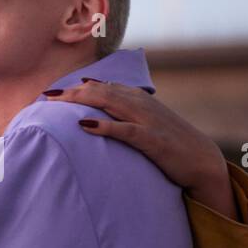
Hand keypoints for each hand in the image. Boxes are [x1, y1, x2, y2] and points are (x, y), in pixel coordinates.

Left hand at [44, 79, 236, 218]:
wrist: (201, 160)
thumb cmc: (170, 143)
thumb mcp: (147, 124)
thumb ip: (125, 114)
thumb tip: (98, 108)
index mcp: (138, 100)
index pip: (103, 87)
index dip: (77, 88)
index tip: (52, 91)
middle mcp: (141, 104)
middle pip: (101, 92)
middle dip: (72, 93)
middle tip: (46, 96)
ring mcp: (147, 121)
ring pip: (110, 103)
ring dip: (82, 101)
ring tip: (57, 102)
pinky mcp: (152, 140)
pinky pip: (125, 130)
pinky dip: (105, 125)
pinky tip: (85, 124)